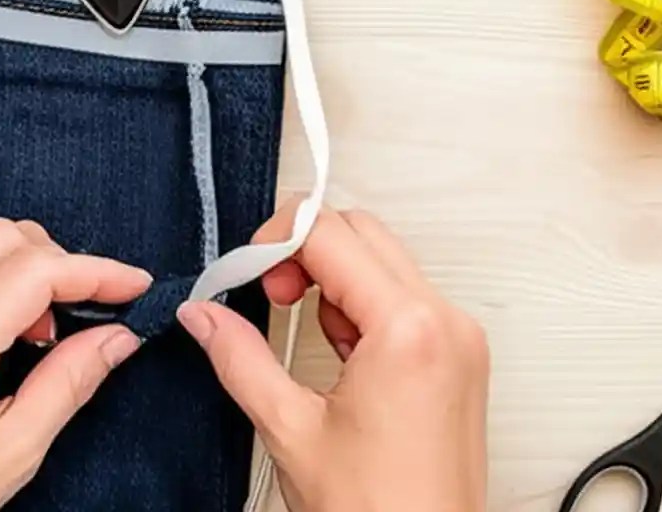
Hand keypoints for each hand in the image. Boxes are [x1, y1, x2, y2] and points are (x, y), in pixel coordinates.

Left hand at [0, 219, 152, 511]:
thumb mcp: (9, 453)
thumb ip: (69, 383)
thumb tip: (117, 337)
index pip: (38, 271)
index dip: (96, 271)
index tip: (129, 284)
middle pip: (2, 239)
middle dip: (57, 264)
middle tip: (78, 314)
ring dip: (4, 260)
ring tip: (21, 320)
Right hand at [177, 200, 489, 511]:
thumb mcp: (289, 429)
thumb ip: (239, 357)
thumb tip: (203, 315)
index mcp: (408, 331)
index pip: (330, 234)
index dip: (273, 243)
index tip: (240, 275)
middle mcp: (445, 323)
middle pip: (361, 232)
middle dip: (302, 250)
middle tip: (266, 296)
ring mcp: (458, 339)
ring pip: (383, 260)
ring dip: (331, 278)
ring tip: (299, 332)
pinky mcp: (458, 358)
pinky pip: (403, 298)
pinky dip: (359, 305)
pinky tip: (333, 349)